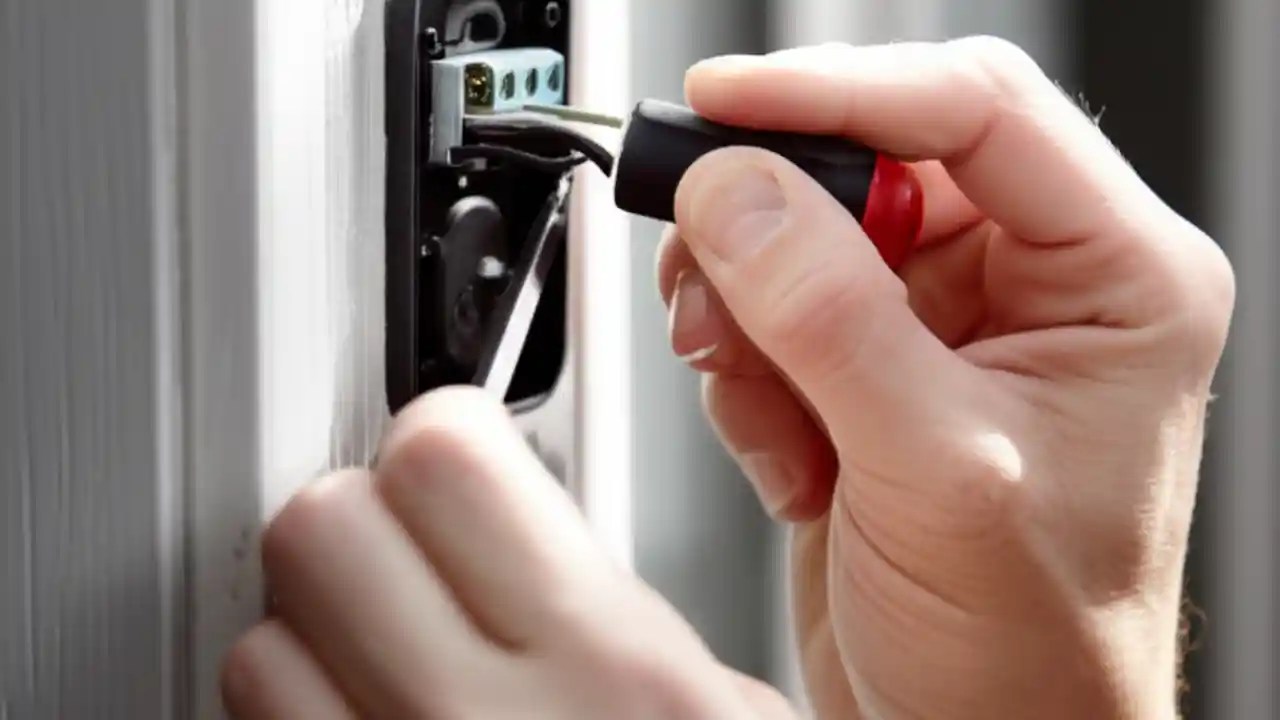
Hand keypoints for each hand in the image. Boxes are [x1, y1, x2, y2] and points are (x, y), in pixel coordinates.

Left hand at [220, 387, 795, 718]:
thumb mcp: (726, 712)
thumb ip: (611, 604)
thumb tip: (507, 502)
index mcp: (612, 676)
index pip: (441, 457)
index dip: (444, 437)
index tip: (457, 459)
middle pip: (316, 529)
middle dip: (361, 523)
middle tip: (409, 554)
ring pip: (256, 652)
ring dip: (311, 644)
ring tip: (387, 669)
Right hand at [660, 38, 1233, 718]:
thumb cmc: (1030, 647)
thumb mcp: (936, 471)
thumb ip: (831, 318)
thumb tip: (737, 195)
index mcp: (1114, 279)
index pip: (973, 111)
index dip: (840, 89)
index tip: (725, 104)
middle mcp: (1033, 288)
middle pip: (870, 165)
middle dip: (772, 221)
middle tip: (707, 267)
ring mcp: (942, 331)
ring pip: (802, 238)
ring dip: (748, 311)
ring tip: (760, 399)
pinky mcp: (869, 376)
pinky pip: (772, 314)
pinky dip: (747, 376)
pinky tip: (787, 452)